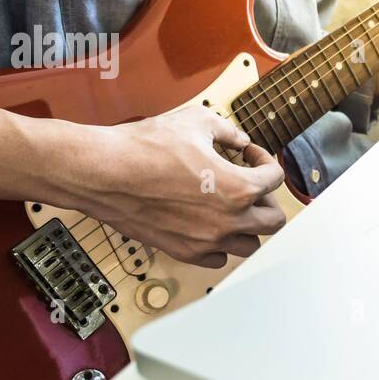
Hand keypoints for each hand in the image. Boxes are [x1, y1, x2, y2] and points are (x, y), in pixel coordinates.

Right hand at [64, 105, 287, 268]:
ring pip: (249, 245)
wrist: (103, 172)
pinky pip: (218, 258)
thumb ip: (227, 130)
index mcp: (238, 188)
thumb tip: (238, 139)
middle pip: (273, 221)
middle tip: (251, 184)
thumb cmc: (144, 146)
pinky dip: (220, 244)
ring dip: (248, 225)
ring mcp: (206, 240)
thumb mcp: (195, 121)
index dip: (264, 159)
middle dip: (267, 199)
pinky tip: (209, 223)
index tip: (249, 153)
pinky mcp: (184, 251)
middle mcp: (228, 221)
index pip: (275, 179)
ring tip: (233, 206)